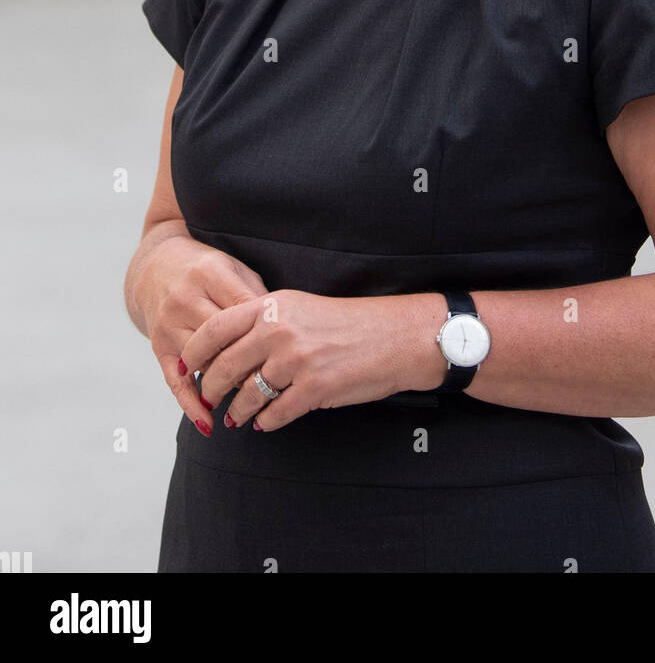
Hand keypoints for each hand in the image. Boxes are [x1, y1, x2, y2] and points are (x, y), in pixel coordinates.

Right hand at [135, 236, 269, 433]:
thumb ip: (255, 297)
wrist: (157, 269)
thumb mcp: (234, 270)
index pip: (243, 311)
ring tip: (254, 400)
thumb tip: (281, 332)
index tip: (287, 354)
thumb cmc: (206, 271)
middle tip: (276, 380)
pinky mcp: (158, 346)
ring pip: (204, 363)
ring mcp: (168, 324)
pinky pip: (175, 381)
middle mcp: (185, 299)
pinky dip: (191, 404)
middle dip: (250, 362)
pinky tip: (207, 422)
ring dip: (228, 384)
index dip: (265, 334)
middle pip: (223, 341)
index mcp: (210, 274)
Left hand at [178, 289, 444, 431]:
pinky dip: (266, 422)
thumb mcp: (300, 308)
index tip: (184, 366)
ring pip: (247, 394)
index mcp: (272, 306)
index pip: (215, 328)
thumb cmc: (348, 322)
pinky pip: (276, 413)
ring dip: (237, 410)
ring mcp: (296, 361)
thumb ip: (263, 322)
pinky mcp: (314, 388)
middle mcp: (279, 330)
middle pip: (225, 366)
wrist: (395, 336)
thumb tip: (230, 349)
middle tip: (208, 397)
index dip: (194, 351)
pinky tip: (264, 424)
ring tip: (234, 417)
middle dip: (211, 387)